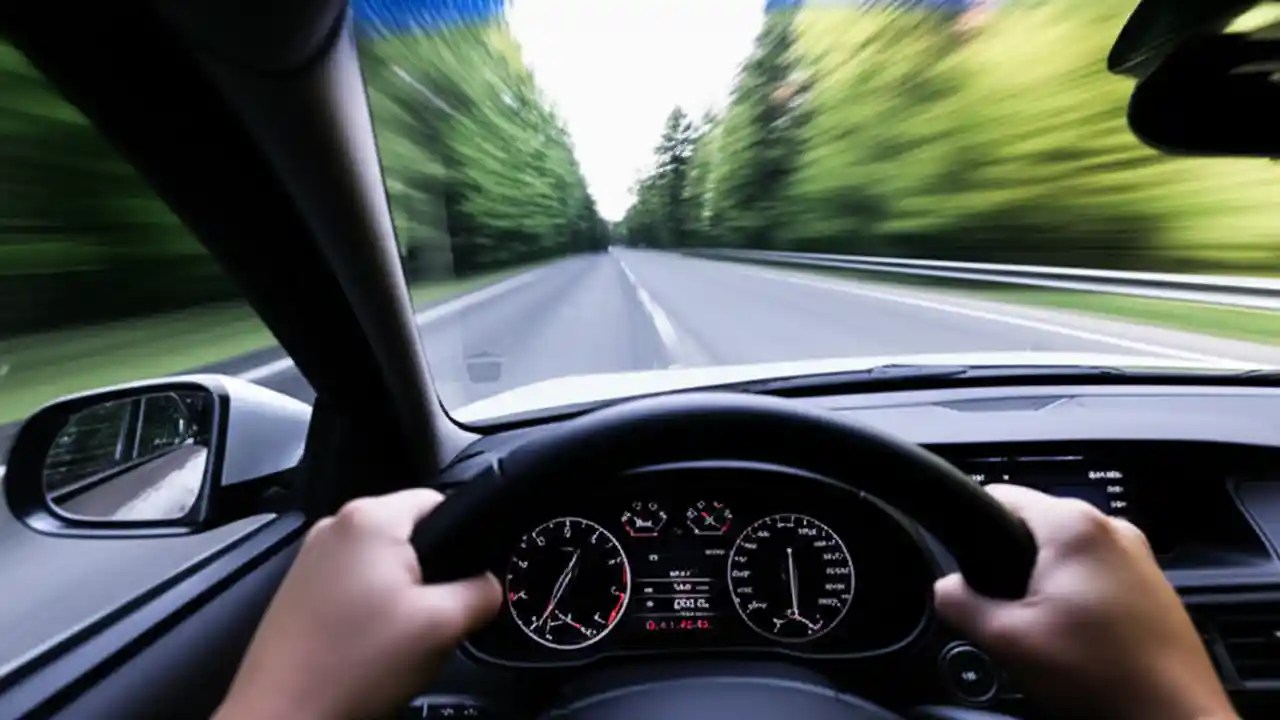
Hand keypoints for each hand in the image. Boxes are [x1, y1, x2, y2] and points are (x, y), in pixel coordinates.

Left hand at [216, 489, 501, 719]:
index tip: (468, 580)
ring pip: (382, 562)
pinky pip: (354, 583)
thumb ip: (482, 592)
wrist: (283, 714)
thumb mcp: (442, 625)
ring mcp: (310, 556)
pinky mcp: (298, 588)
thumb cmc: (356, 664)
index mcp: (370, 517)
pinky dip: (370, 607)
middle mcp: (335, 525)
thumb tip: (492, 584)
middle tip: (435, 618)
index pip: (440, 502)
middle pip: (410, 534)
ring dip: (400, 593)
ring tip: (399, 637)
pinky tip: (369, 643)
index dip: (465, 539)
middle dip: (431, 572)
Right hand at [934, 484, 1234, 719]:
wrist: (1173, 717)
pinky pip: (1096, 574)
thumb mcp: (1007, 640)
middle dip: (1013, 566)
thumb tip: (945, 589)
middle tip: (1013, 616)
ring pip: (1064, 554)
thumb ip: (960, 603)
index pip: (999, 494)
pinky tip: (1080, 639)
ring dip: (1046, 584)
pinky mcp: (1153, 583)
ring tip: (1048, 633)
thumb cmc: (1099, 674)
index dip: (973, 529)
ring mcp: (1139, 554)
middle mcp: (1111, 527)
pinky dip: (1078, 597)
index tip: (972, 571)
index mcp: (1073, 525)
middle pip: (1033, 527)